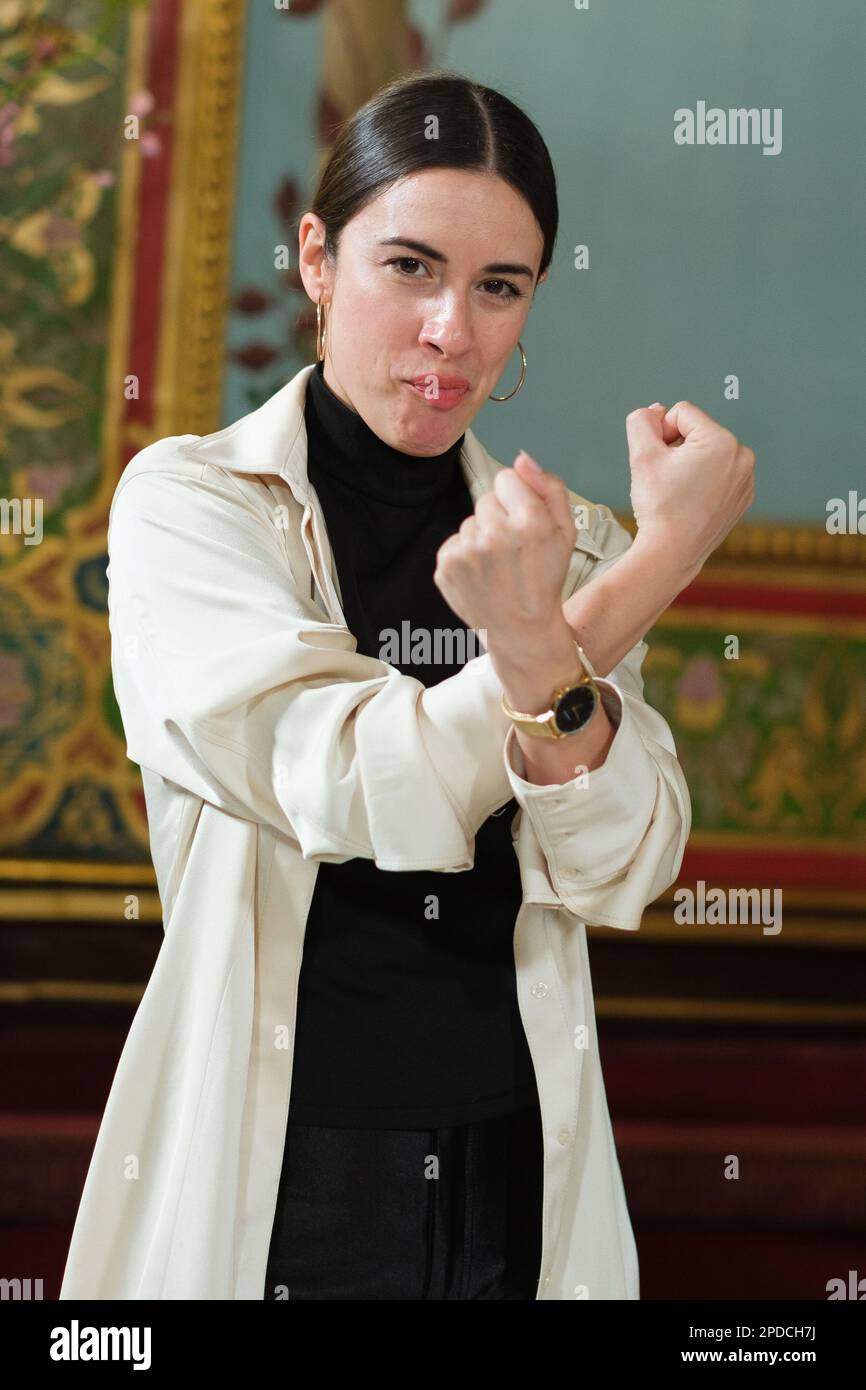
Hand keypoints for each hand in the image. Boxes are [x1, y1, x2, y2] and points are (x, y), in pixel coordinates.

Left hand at [433, 450, 575, 655]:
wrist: (522, 628)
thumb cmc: (545, 579)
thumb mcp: (566, 531)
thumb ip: (549, 487)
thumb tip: (522, 459)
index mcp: (529, 521)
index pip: (506, 477)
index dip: (516, 499)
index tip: (523, 522)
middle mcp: (495, 534)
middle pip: (486, 499)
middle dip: (499, 518)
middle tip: (512, 550)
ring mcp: (467, 551)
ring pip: (470, 523)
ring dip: (481, 538)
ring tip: (497, 566)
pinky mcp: (446, 566)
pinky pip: (454, 543)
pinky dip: (465, 556)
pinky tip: (482, 575)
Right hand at [626, 400, 755, 578]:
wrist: (672, 553)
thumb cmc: (659, 507)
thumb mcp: (641, 455)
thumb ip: (642, 421)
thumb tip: (655, 412)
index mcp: (722, 441)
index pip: (682, 413)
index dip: (661, 433)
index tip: (659, 461)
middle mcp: (742, 456)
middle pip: (698, 433)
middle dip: (678, 449)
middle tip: (667, 479)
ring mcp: (746, 479)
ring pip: (708, 453)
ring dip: (690, 464)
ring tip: (679, 491)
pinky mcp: (743, 497)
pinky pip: (719, 474)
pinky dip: (703, 482)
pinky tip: (691, 501)